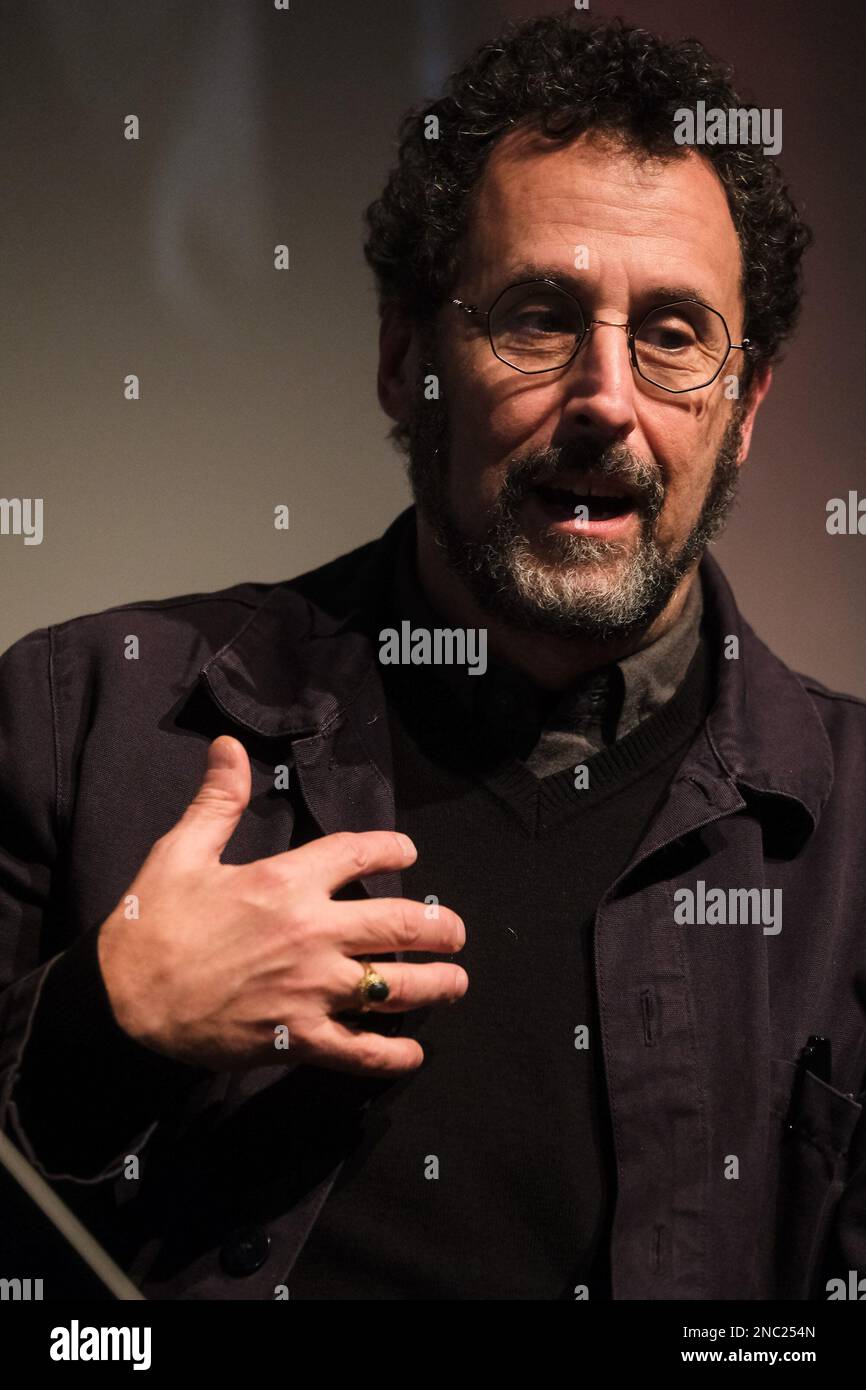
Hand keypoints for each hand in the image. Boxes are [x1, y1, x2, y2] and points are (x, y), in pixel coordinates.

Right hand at [96, 736, 466, 1074]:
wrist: (123, 999)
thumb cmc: (154, 923)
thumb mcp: (182, 852)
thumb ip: (218, 800)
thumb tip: (228, 746)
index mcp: (285, 882)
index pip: (358, 854)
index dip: (392, 850)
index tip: (410, 854)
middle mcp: (311, 932)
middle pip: (400, 924)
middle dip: (440, 928)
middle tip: (457, 932)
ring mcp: (310, 989)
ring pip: (393, 987)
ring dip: (434, 984)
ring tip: (455, 982)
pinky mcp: (297, 1036)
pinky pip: (358, 1051)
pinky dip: (392, 1054)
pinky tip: (412, 1052)